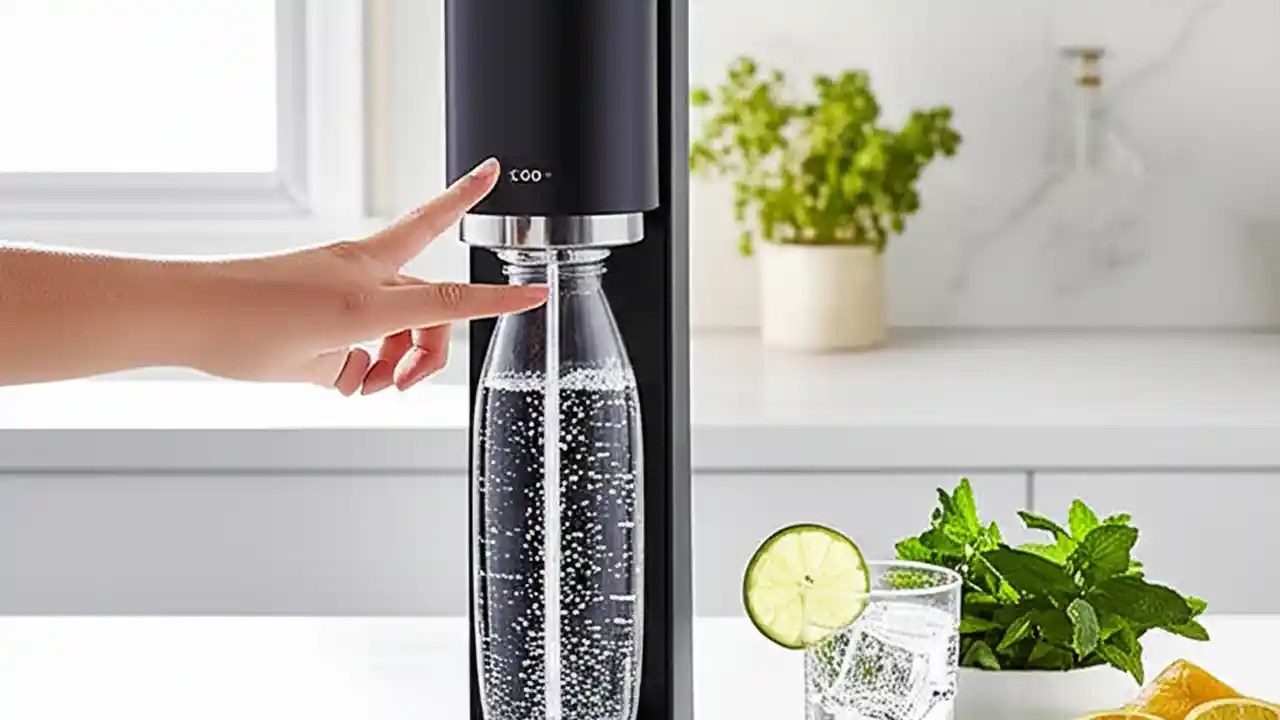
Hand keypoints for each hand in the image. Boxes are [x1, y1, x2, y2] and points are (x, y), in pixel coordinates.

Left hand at [193, 158, 544, 394]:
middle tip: (403, 384)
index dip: (500, 300)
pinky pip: (374, 303)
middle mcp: (360, 276)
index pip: (450, 301)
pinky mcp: (329, 270)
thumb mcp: (313, 367)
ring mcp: (344, 267)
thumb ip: (356, 366)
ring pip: (405, 306)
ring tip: (363, 380)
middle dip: (429, 348)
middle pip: (432, 304)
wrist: (187, 309)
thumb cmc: (239, 334)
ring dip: (396, 349)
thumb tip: (367, 367)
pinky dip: (369, 338)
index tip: (537, 292)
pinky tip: (342, 365)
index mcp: (363, 302)